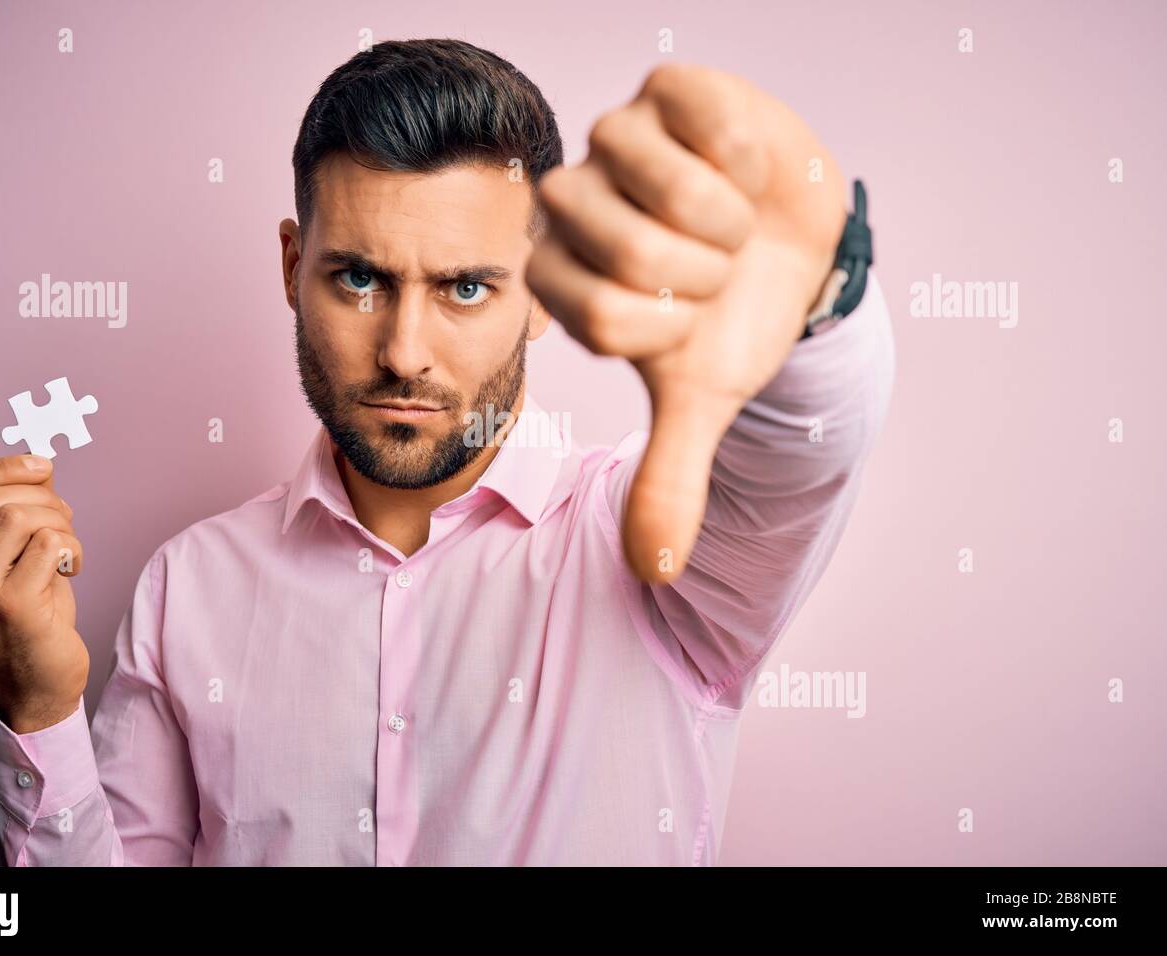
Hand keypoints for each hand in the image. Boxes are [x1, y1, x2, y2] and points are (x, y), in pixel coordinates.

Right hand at [0, 454, 88, 732]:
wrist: (40, 681)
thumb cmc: (32, 612)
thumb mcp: (12, 557)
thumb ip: (17, 512)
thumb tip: (38, 465)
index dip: (5, 467)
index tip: (43, 468)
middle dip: (42, 497)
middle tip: (64, 520)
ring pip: (18, 517)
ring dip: (59, 522)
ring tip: (67, 547)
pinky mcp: (11, 607)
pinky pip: (48, 544)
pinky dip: (71, 546)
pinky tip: (72, 569)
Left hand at [526, 63, 847, 582]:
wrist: (795, 248)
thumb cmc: (733, 319)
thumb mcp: (702, 398)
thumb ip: (669, 477)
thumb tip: (656, 570)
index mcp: (560, 281)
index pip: (604, 318)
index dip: (673, 328)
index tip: (691, 317)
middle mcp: (570, 205)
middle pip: (629, 254)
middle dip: (705, 278)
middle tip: (717, 268)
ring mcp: (615, 140)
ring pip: (666, 187)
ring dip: (728, 219)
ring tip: (732, 219)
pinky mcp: (667, 90)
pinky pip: (700, 119)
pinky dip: (744, 154)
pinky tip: (743, 167)